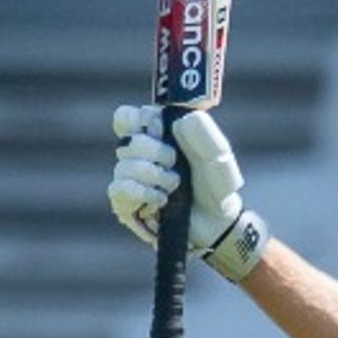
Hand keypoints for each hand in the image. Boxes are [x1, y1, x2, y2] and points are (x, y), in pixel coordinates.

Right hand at [108, 105, 268, 281]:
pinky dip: (143, 193)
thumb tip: (182, 119)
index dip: (140, 121)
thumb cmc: (216, 183)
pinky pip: (119, 189)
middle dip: (154, 152)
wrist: (216, 220)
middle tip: (175, 162)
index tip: (160, 130)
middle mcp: (139, 155)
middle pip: (127, 141)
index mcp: (156, 135)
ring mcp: (130, 178)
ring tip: (174, 186)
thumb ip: (205, 134)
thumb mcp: (218, 156)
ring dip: (153, 176)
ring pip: (123, 166)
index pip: (127, 117)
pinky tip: (161, 200)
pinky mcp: (126, 201)